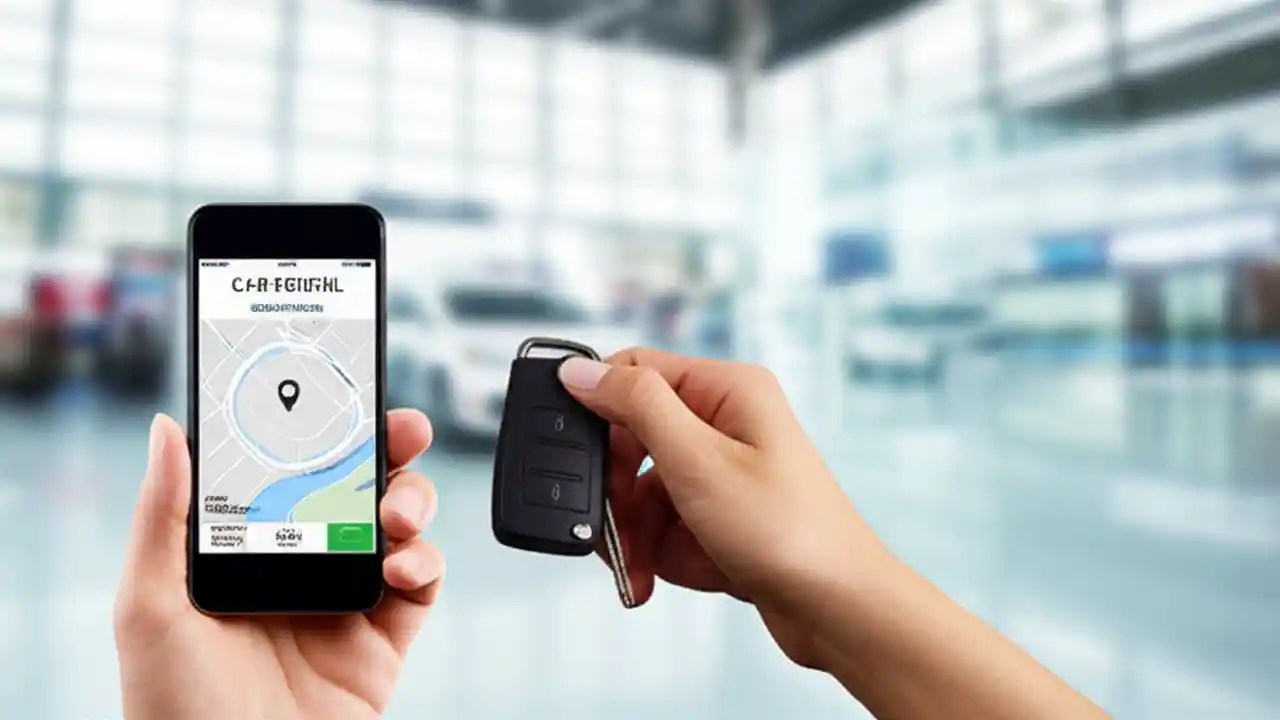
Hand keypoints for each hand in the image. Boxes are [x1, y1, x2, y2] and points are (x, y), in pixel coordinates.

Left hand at [114, 411, 443, 719]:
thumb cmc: (174, 706)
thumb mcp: (150, 603)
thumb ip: (163, 514)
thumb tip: (167, 428)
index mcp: (250, 546)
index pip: (293, 469)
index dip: (323, 428)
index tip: (341, 391)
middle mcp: (304, 564)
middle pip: (360, 485)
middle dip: (389, 449)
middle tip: (402, 430)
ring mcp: (348, 599)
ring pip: (401, 525)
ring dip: (412, 500)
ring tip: (397, 512)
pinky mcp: (385, 640)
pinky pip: (422, 584)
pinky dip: (426, 561)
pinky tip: (402, 563)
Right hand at [557, 348, 885, 668]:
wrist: (839, 611)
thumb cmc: (789, 533)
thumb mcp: (698, 461)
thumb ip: (635, 407)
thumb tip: (580, 369)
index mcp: (728, 389)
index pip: (635, 372)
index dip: (597, 410)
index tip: (574, 452)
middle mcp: (725, 424)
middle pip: (632, 438)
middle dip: (615, 489)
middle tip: (609, 526)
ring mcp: (722, 473)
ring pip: (642, 490)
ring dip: (629, 532)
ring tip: (637, 568)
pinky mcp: (719, 517)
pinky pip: (662, 526)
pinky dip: (652, 553)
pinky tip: (652, 579)